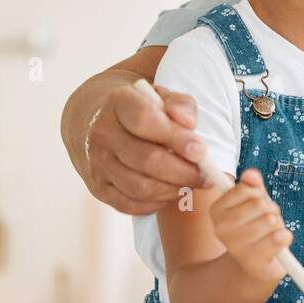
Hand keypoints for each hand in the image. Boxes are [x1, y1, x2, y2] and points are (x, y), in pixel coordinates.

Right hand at [85, 82, 206, 214]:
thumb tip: (188, 122)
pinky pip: (129, 205)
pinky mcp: (98, 187)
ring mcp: (97, 163)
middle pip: (145, 160)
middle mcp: (102, 133)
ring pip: (138, 187)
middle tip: (205, 176)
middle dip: (182, 172)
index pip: (144, 121)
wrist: (104, 123)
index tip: (201, 151)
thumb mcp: (163, 97)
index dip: (176, 138)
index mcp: (119, 103)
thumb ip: (180, 105)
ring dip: (172, 190)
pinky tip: (170, 193)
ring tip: (191, 185)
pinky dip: (155, 203)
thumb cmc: (144, 110)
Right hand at [210, 169, 292, 282]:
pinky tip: (276, 245)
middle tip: (266, 221)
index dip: (258, 193)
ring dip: (278, 224)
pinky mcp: (254, 261)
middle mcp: (221, 229)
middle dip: (271, 209)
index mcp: (217, 210)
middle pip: (260, 203)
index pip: (246, 188)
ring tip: (269, 233)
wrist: (254, 265)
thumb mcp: (253, 201)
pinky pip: (280, 238)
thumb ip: (251, 185)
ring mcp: (236, 247)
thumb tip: (251, 175)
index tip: (254, 204)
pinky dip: (285, 238)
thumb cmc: (255, 227)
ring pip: (271, 220)